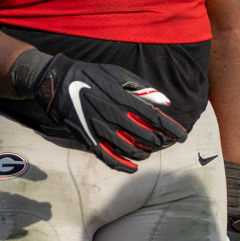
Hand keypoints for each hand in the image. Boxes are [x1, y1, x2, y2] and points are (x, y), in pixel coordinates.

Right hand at [17, 51, 186, 172]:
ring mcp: (100, 129)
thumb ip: (143, 88)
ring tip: (150, 151)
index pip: (154, 117)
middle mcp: (112, 115)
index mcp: (122, 97)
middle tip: (167, 143)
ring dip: (144, 152)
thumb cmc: (92, 75)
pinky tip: (133, 167)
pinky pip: (108, 157)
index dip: (170, 128)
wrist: (58, 83)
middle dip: (160, 141)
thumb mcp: (118, 73)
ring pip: (128, 149)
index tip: (182, 135)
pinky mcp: (88, 139)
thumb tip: (165, 102)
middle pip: (144, 135)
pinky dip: (123, 165)